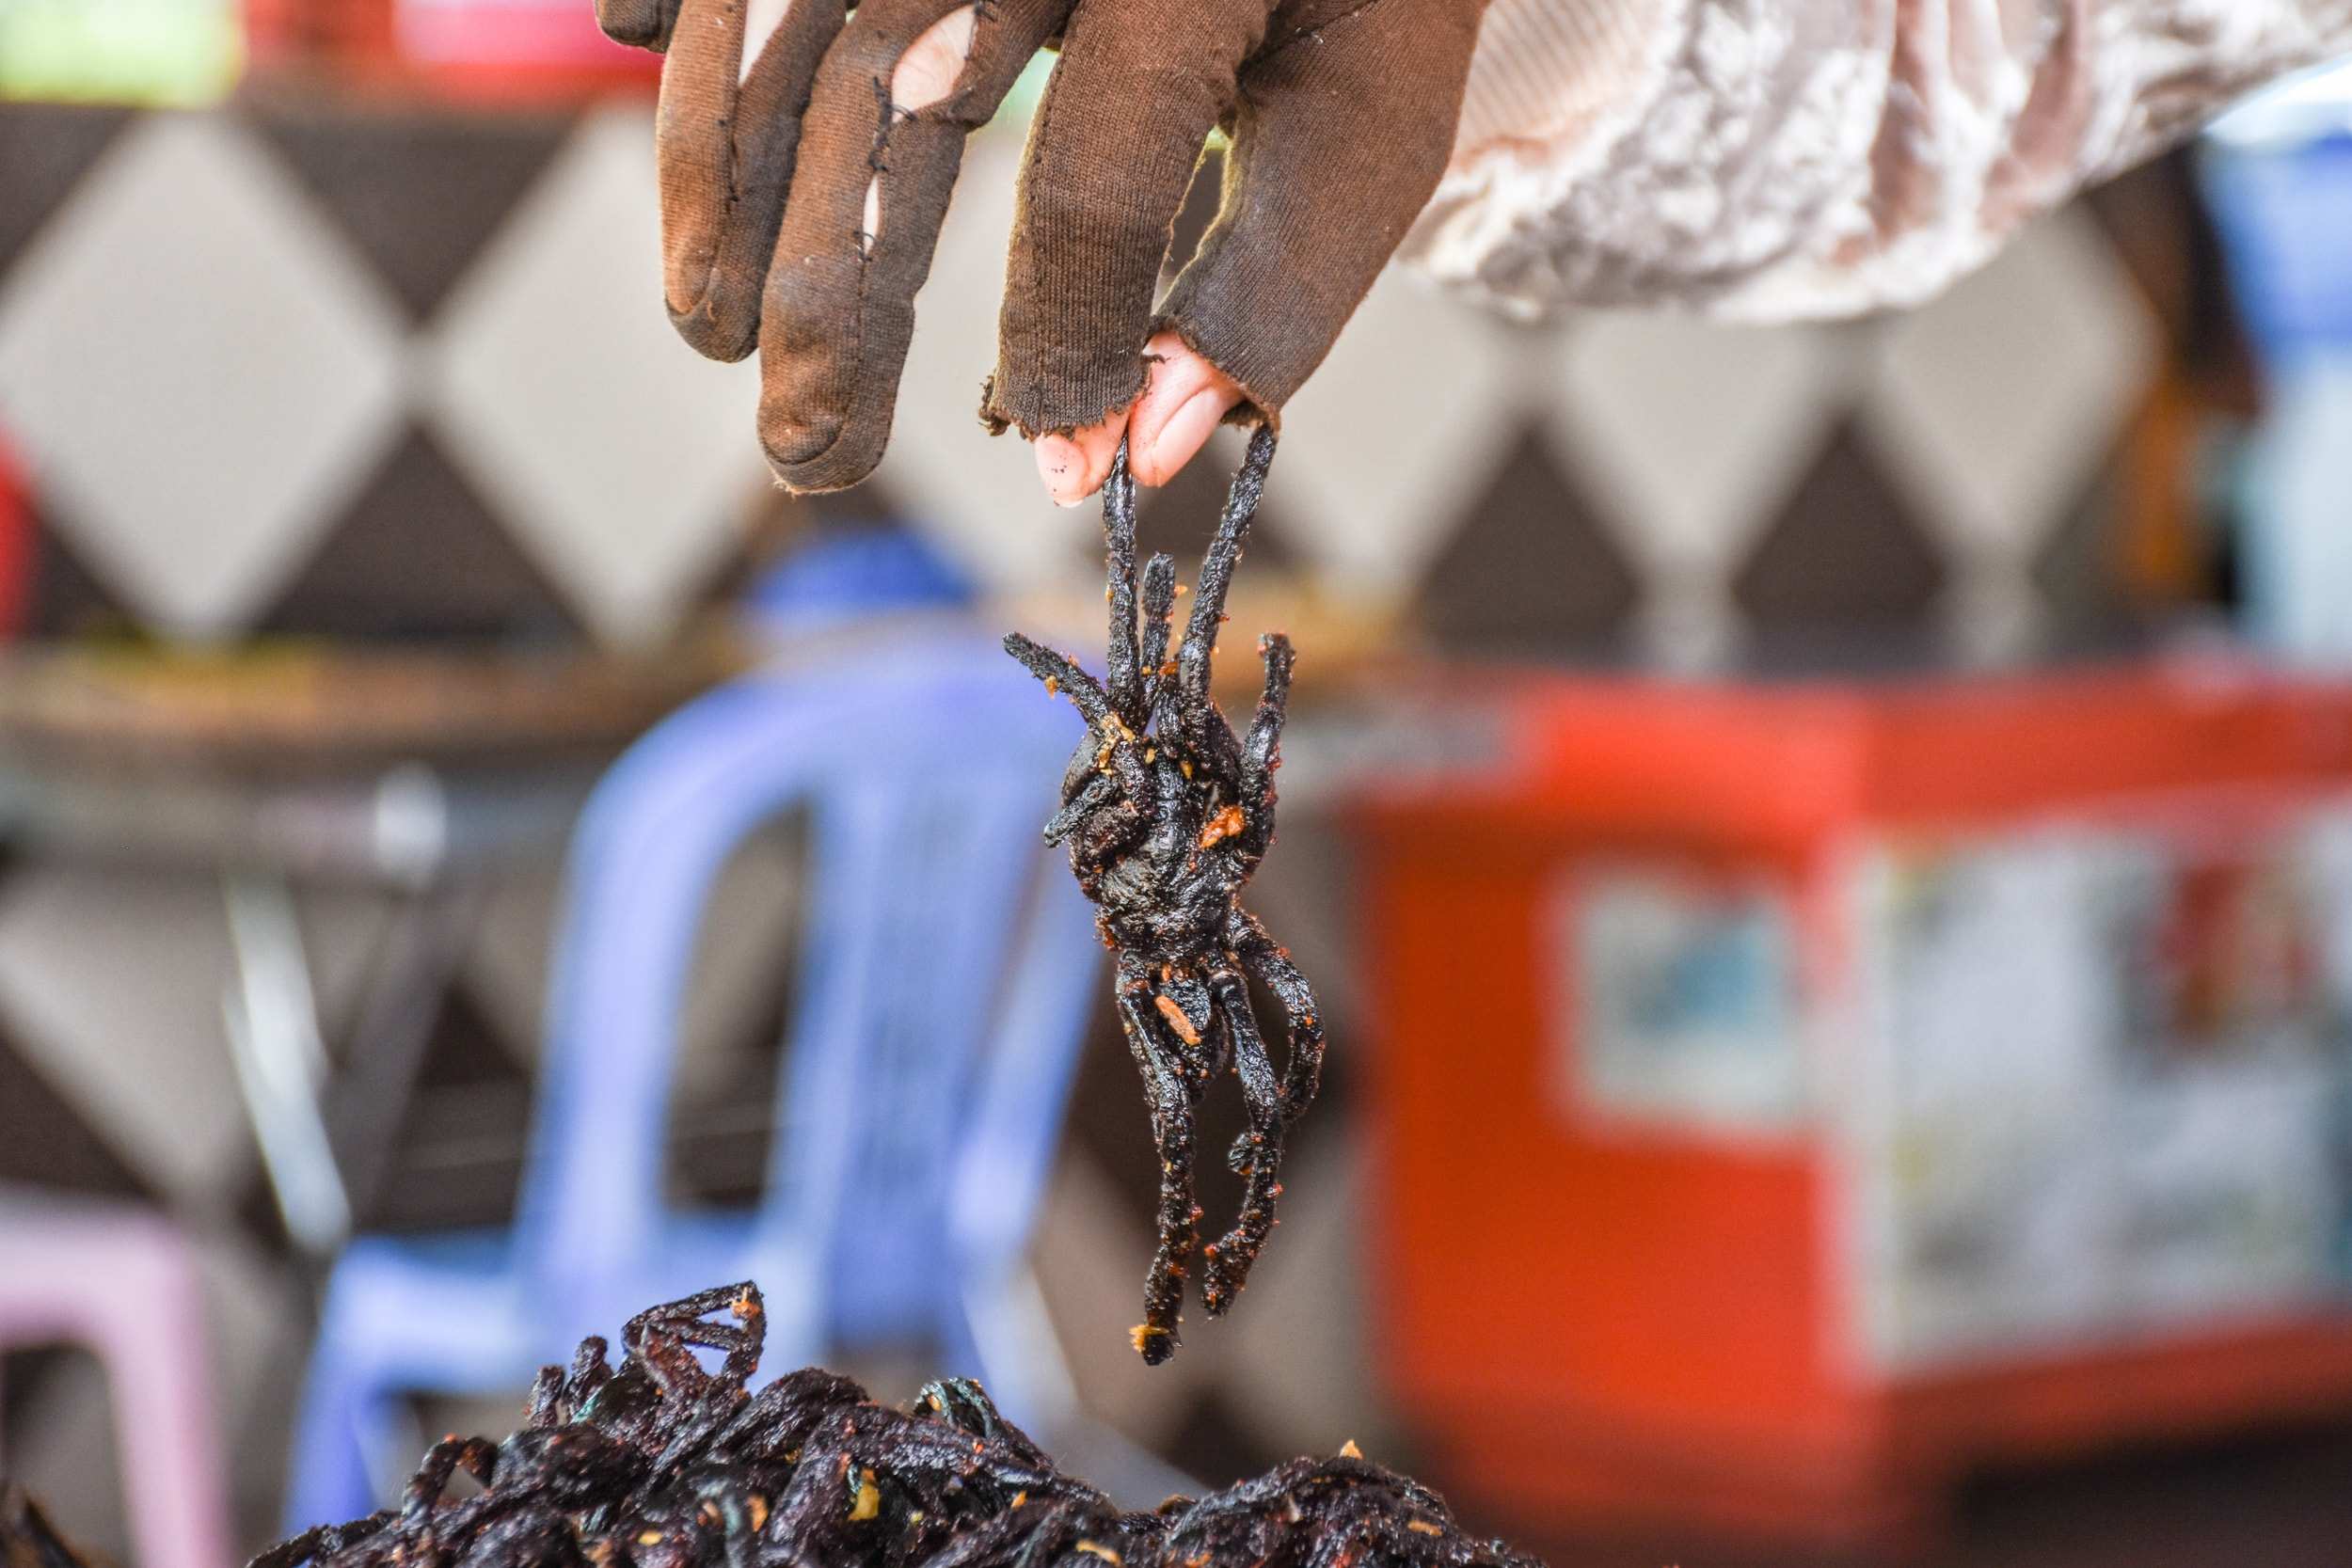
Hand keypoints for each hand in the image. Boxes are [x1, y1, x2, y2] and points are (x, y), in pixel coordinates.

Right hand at [596, 0, 1488, 497]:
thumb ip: (1268, 288)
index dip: (1066, 341)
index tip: (1057, 457)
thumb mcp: (1367, 115)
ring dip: (722, 185)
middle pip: (889, 94)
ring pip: (791, 24)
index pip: (1094, 181)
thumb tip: (1144, 453)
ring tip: (713, 334)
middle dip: (830, 294)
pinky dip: (696, 45)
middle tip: (808, 455)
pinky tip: (688, 162)